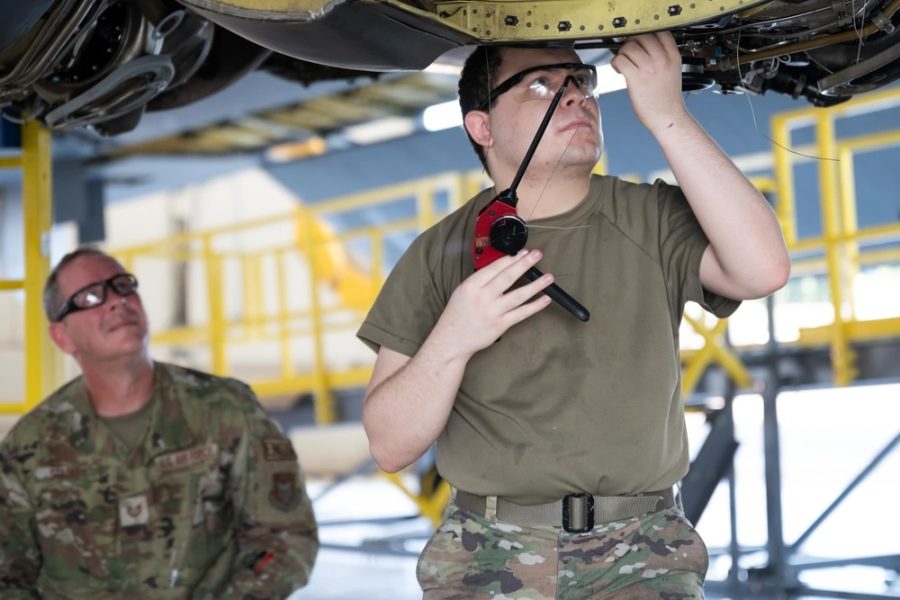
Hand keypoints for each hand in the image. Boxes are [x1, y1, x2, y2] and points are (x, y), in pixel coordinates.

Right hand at [431, 249, 552, 359]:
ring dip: (535, 285)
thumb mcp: (463, 291)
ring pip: (518, 295)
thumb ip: (481, 280)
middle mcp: (482, 297)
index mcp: (471, 286)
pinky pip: (521, 314)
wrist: (451, 340)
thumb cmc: (457, 314)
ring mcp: (492, 312)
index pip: (494, 268)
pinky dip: (534, 306)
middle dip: (524, 264)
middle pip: (507, 277)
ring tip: (549, 277)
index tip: (522, 252)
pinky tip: (545, 299)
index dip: (511, 259)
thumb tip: (503, 267)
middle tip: (537, 254)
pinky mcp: (500, 325)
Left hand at [610, 31, 685, 132]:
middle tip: (629, 52)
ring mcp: (649, 68)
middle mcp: (662, 59)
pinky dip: (616, 63)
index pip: (659, 32)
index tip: (640, 41)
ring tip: (624, 63)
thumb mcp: (672, 70)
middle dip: (632, 43)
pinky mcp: (636, 78)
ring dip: (622, 53)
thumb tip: (643, 46)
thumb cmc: (667, 98)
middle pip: (642, 36)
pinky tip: (619, 70)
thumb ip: (662, 56)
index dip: (647, 34)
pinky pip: (621, 60)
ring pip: (629, 47)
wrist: (668, 117)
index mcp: (673, 56)